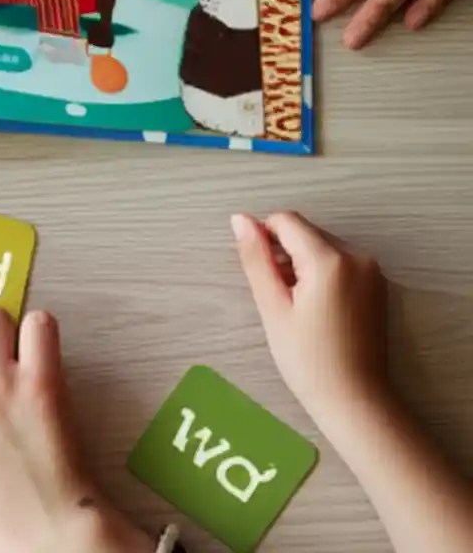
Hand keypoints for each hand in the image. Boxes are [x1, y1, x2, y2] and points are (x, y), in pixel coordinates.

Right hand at [232, 212, 390, 421]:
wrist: (354, 398)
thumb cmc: (307, 358)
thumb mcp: (273, 307)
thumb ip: (255, 258)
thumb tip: (239, 219)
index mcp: (330, 259)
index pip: (286, 221)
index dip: (263, 240)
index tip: (261, 275)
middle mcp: (358, 255)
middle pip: (306, 232)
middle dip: (284, 253)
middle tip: (278, 297)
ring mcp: (372, 269)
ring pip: (322, 246)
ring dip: (301, 263)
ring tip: (297, 305)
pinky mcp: (377, 283)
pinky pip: (340, 262)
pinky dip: (321, 274)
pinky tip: (316, 308)